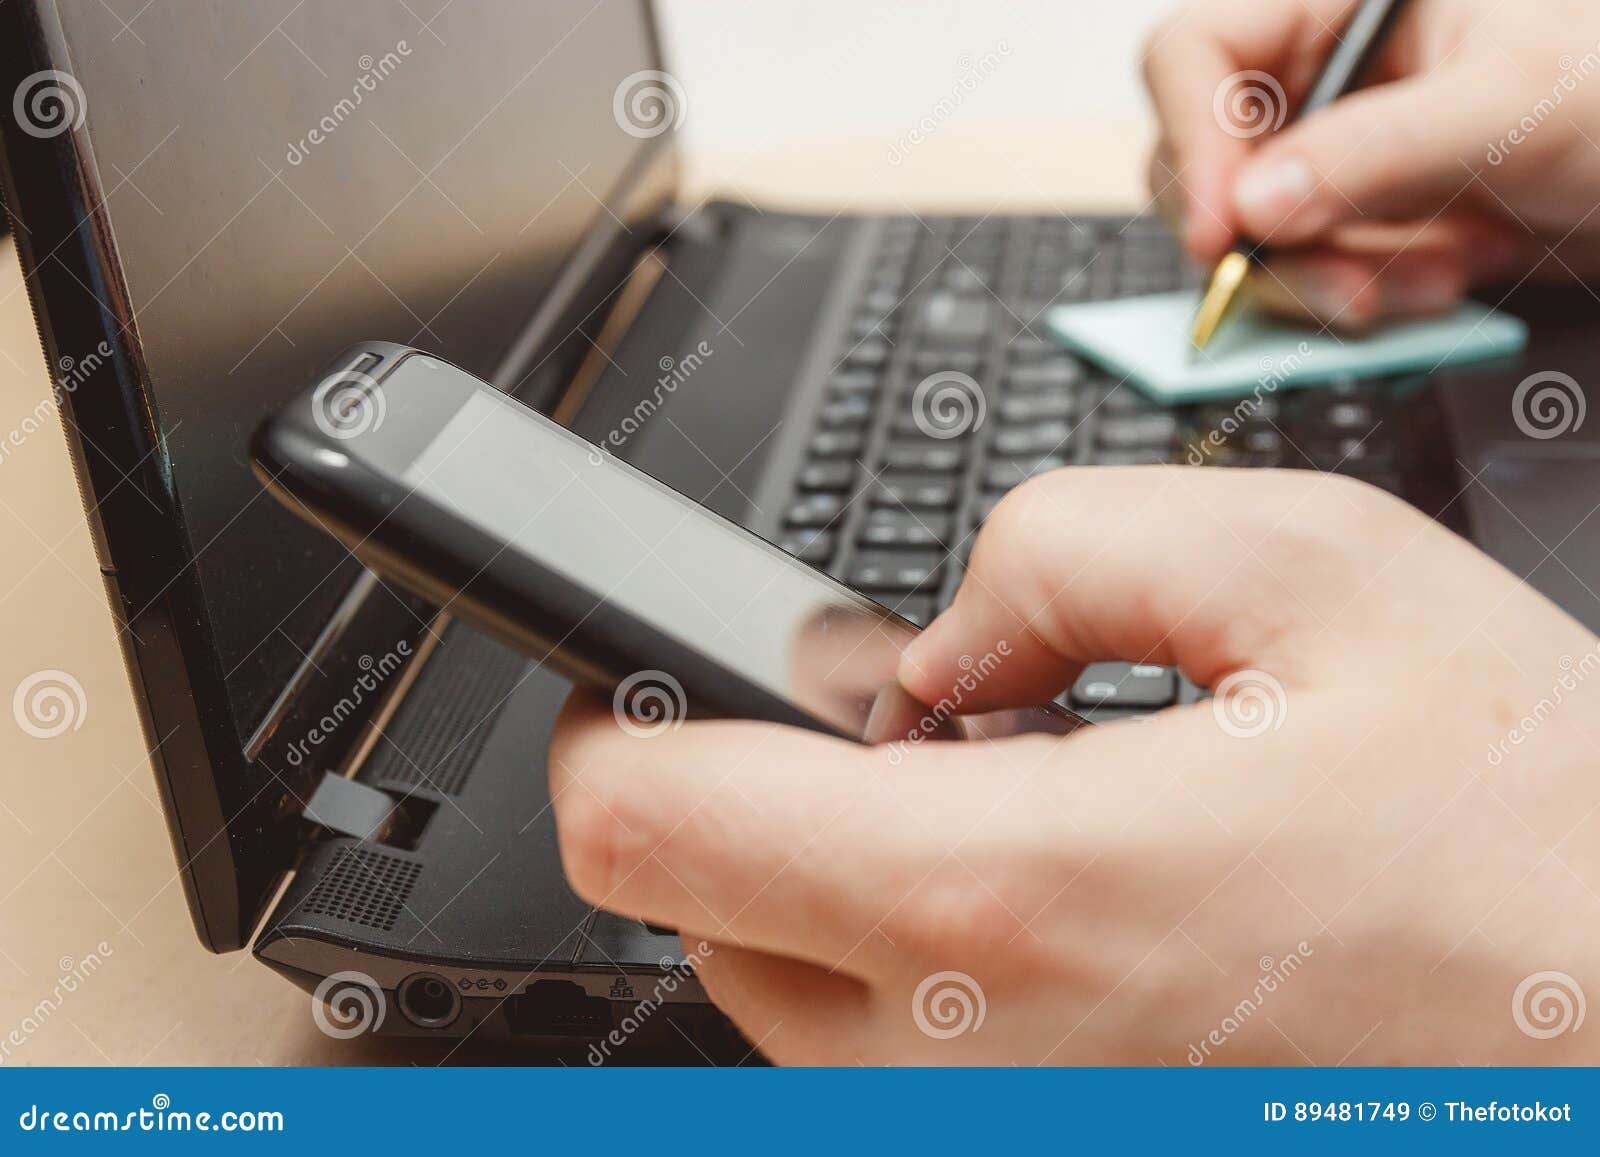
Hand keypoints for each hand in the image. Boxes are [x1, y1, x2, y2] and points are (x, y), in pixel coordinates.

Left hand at [547, 469, 1599, 1063]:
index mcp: (1010, 900)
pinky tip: (1065, 923)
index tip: (635, 690)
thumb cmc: (1536, 839)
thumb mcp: (1318, 579)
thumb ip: (1069, 551)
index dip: (609, 740)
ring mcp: (1017, 1146)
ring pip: (798, 1017)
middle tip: (890, 737)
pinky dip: (925, 992)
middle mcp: (978, 1073)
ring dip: (842, 899)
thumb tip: (945, 634)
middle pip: (710, 926)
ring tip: (1014, 821)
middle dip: (750, 808)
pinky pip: (905, 1087)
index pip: (654, 837)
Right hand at [1144, 0, 1599, 328]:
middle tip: (1345, 287)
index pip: (1197, 55)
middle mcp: (1317, 69)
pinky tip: (1449, 273)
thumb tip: (1256, 205)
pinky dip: (1371, 292)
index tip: (1223, 234)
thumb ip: (1377, 151)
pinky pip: (1308, 271)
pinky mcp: (1351, 212)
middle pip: (1212, 163)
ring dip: (1340, 279)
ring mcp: (1329, 146)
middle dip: (1276, 242)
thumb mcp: (1508, 109)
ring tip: (1443, 274)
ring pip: (1256, 236)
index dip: (1193, 144)